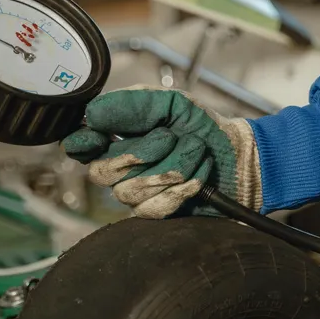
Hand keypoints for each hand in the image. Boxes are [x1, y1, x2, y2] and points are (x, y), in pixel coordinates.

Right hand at [62, 86, 261, 218]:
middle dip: (142, 152)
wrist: (238, 158)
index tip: (94, 139)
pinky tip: (199, 176)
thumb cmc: (202, 128)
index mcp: (118, 138)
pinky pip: (154, 207)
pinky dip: (183, 188)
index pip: (82, 146)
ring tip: (196, 153)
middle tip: (171, 137)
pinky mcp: (155, 214)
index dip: (82, 144)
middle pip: (103, 171)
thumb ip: (133, 104)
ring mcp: (136, 195)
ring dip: (172, 167)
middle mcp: (120, 169)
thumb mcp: (171, 104)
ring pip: (132, 190)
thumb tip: (92, 113)